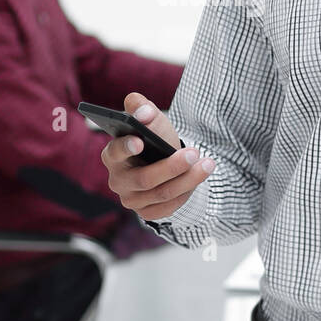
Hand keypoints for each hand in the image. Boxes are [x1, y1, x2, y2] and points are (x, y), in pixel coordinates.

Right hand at [99, 92, 215, 220]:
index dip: (126, 147)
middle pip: (145, 178)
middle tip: (194, 153)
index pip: (115, 152)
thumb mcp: (150, 121)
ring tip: (207, 164)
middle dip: (171, 166)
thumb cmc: (154, 139)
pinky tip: (199, 178)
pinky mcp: (147, 212)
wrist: (163, 163)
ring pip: (162, 193)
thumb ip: (143, 108)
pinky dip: (186, 192)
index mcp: (112, 155)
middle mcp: (118, 180)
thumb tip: (144, 112)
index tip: (140, 140)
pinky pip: (169, 206)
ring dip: (188, 179)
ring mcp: (131, 199)